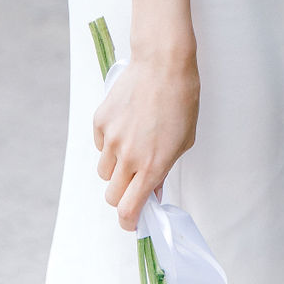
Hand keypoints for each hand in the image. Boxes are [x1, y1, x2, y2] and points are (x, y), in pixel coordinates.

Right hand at [93, 48, 199, 230]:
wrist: (163, 62)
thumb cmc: (181, 99)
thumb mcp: (183, 141)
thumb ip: (164, 170)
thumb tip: (152, 191)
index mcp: (152, 166)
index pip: (128, 211)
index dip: (129, 222)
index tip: (134, 220)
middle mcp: (128, 157)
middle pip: (112, 197)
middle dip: (123, 195)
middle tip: (135, 182)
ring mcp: (111, 138)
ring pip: (104, 171)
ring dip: (116, 168)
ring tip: (133, 146)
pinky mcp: (100, 120)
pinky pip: (100, 144)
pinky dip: (109, 142)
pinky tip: (126, 123)